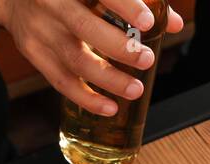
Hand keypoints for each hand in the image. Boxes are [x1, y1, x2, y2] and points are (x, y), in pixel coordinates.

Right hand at [0, 0, 183, 116]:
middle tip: (146, 60)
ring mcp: (40, 30)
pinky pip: (61, 81)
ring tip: (135, 90)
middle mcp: (52, 3)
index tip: (149, 21)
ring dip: (108, 79)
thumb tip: (174, 23)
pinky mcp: (34, 53)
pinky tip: (110, 107)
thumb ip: (134, 1)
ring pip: (75, 60)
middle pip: (85, 27)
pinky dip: (87, 98)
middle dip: (118, 47)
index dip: (125, 6)